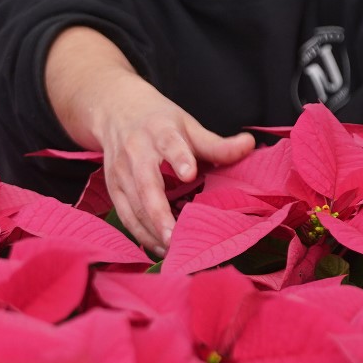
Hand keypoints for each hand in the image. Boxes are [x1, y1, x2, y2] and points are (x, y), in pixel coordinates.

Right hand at [91, 91, 253, 254]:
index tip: (190, 173)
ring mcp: (120, 172)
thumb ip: (216, 144)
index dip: (179, 158)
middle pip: (145, 184)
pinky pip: (125, 216)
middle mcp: (136, 152)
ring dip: (151, 231)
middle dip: (159, 212)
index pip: (170, 144)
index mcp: (159, 131)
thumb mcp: (188, 126)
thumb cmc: (160, 123)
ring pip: (133, 205)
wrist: (117, 112)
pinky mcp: (112, 188)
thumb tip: (249, 145)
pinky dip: (141, 235)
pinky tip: (159, 248)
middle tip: (174, 236)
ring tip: (172, 250)